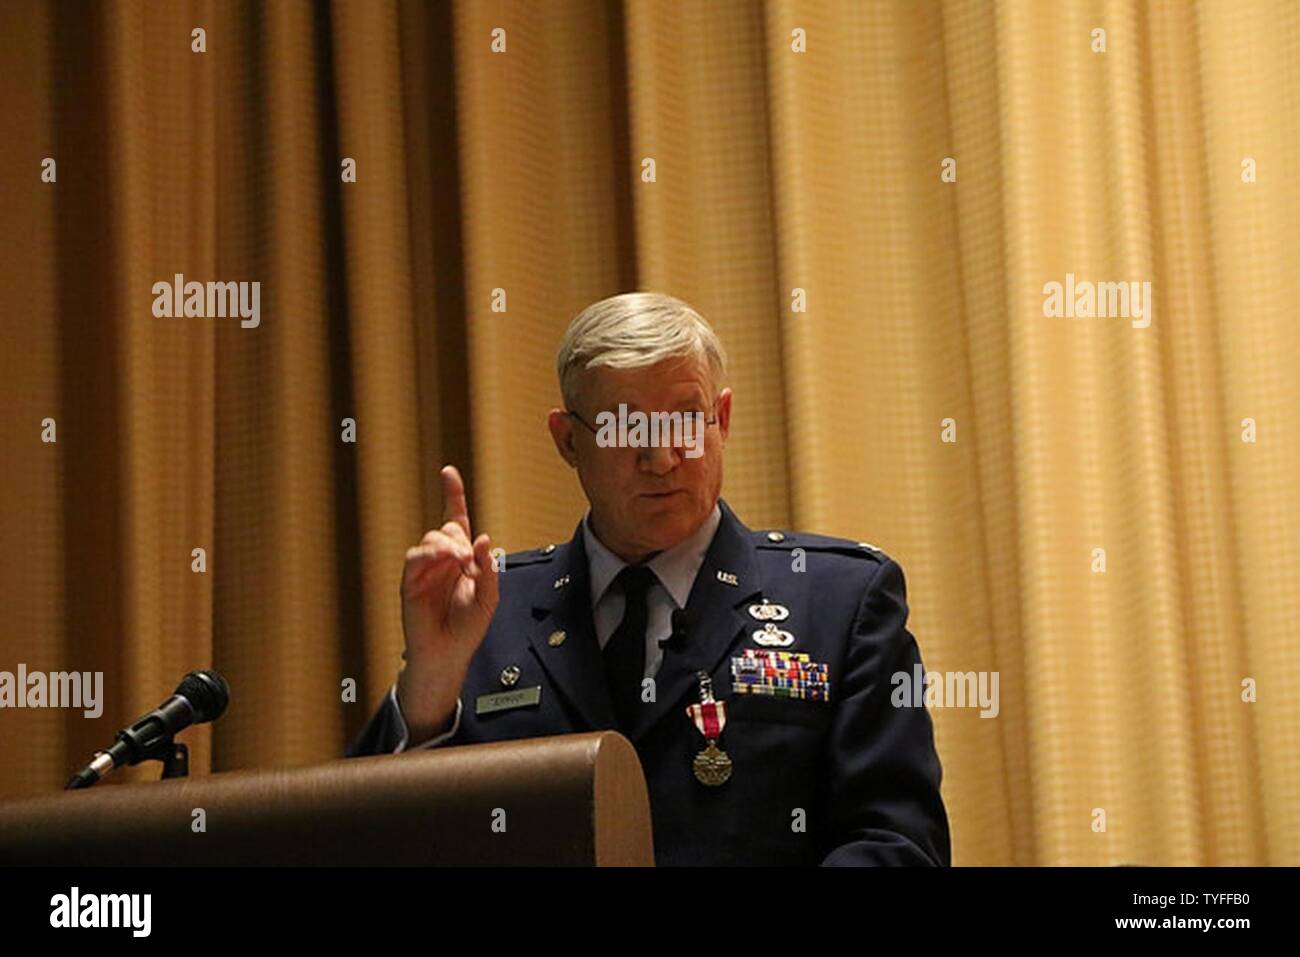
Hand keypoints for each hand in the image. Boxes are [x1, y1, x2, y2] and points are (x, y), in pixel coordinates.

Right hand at [396, 465, 498, 736]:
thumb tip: (483, 540)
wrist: (447, 655)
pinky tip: (444, 560)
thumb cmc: (467, 628)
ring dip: (448, 545)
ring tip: (459, 562)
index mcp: (461, 559)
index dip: (452, 495)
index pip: (456, 520)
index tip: (448, 472)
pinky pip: (416, 557)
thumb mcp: (489, 598)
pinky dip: (431, 554)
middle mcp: (442, 560)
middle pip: (447, 528)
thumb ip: (488, 570)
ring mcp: (425, 569)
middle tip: (468, 559)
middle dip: (459, 537)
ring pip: (432, 538)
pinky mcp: (411, 581)